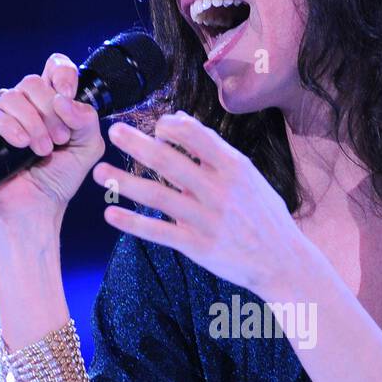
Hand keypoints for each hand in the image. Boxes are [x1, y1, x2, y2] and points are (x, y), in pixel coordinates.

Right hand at [0, 53, 104, 226]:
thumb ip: (87, 119)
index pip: (53, 68)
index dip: (61, 74)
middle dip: (50, 110)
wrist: (37, 209)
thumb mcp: (87, 147)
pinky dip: (9, 127)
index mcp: (48, 103)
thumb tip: (64, 100)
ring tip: (43, 150)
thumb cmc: (59, 179)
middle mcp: (22, 105)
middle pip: (31, 81)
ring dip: (33, 124)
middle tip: (60, 139)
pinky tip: (21, 144)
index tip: (68, 95)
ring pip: (11, 97)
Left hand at [91, 111, 303, 299]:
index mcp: (235, 168)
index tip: (154, 124)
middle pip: (170, 161)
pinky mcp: (198, 247)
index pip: (196, 135)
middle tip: (112, 131)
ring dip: (124, 182)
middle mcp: (220, 191)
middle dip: (137, 144)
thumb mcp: (249, 177)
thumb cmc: (264, 215)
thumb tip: (180, 119)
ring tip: (99, 173)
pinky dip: (133, 223)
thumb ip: (214, 151)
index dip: (170, 125)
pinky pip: (159, 232)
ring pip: (158, 196)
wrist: (282, 261)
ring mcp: (208, 220)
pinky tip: (110, 214)